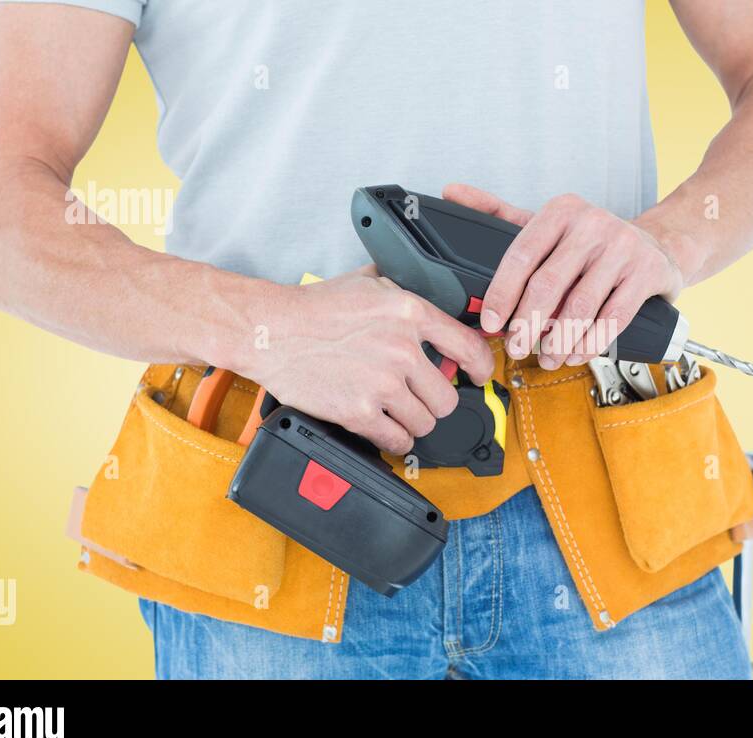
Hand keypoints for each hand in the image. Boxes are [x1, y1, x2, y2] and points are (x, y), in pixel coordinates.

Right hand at [243, 266, 494, 454]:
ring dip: (413, 421)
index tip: (478, 376)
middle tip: (418, 397)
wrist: (271, 330)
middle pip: (448, 397)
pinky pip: (399, 440)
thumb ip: (404, 292)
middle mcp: (402, 349)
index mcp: (410, 313)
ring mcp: (383, 383)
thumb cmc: (313, 307)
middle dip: (435, 401)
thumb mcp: (369, 283)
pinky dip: (395, 439)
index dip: (481, 367)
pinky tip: (385, 428)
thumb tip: (433, 294)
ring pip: (426, 421)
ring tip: (395, 411)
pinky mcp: (360, 412)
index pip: (468, 347)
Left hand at [443, 184, 688, 369]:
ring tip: (546, 357)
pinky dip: (591, 342)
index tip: (492, 322)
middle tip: (517, 348)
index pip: (522, 255)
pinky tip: (576, 354)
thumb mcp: (548, 225)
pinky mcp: (647, 272)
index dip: (502, 293)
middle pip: (549, 283)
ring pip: (581, 306)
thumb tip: (450, 192)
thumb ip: (499, 214)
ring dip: (558, 340)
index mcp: (561, 210)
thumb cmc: (592, 243)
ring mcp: (623, 247)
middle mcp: (593, 223)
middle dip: (528, 324)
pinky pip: (614, 318)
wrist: (658, 246)